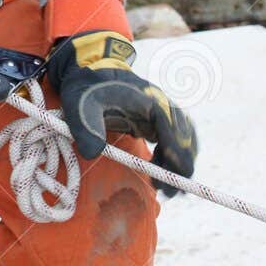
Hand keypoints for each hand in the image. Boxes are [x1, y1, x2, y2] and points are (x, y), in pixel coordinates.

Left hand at [45, 30, 198, 194]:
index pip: (171, 125)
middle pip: (184, 136)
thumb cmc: (87, 89)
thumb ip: (86, 128)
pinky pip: (174, 142)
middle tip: (170, 191)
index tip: (171, 169)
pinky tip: (161, 172)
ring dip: (179, 165)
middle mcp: (162, 106)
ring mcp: (162, 114)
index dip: (174, 147)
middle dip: (180, 165)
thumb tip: (92, 153)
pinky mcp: (156, 122)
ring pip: (183, 141)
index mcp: (149, 99)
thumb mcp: (81, 106)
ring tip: (165, 188)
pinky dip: (172, 158)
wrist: (90, 74)